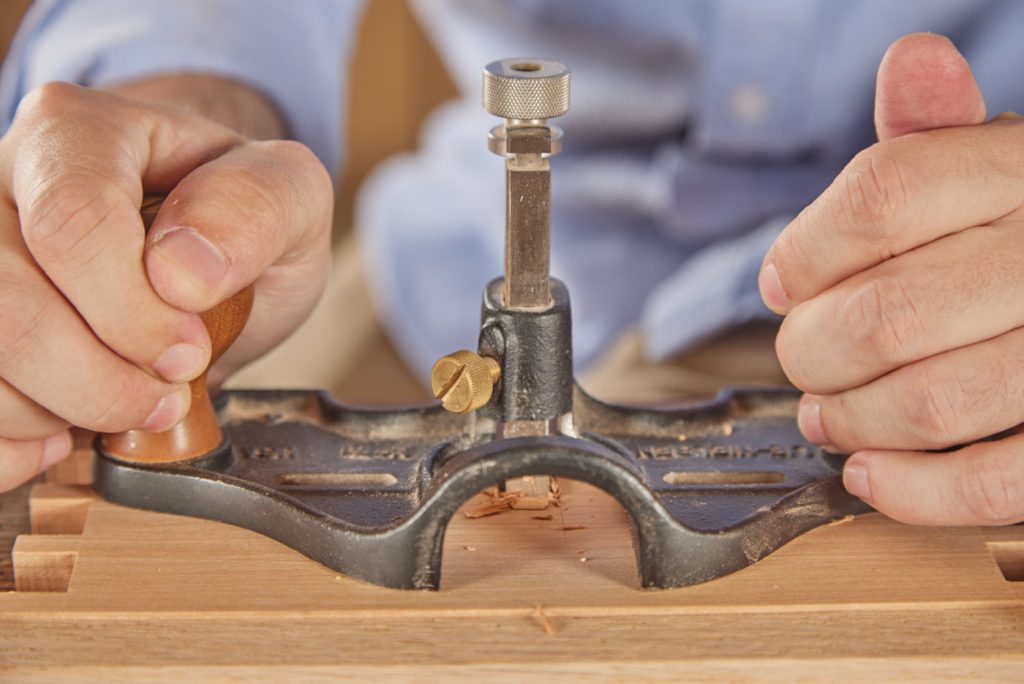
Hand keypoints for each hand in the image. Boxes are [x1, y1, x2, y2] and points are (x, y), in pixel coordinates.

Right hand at [0, 78, 332, 491]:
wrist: (205, 260)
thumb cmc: (238, 222)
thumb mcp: (290, 197)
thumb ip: (255, 209)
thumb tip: (181, 273)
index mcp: (77, 134)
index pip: (72, 224)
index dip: (133, 312)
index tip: (190, 351)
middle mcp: (0, 186)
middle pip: (4, 303)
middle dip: (96, 379)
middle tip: (166, 395)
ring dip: (58, 411)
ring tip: (127, 403)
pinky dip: (15, 445)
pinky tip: (68, 428)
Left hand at [760, 33, 1023, 524]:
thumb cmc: (1018, 230)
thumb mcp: (985, 167)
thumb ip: (933, 136)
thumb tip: (912, 60)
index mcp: (1021, 176)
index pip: (884, 197)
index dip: (805, 251)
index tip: (779, 281)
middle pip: (886, 314)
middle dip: (812, 350)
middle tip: (799, 357)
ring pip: (931, 403)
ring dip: (850, 421)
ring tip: (826, 415)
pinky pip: (994, 483)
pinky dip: (914, 491)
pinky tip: (870, 473)